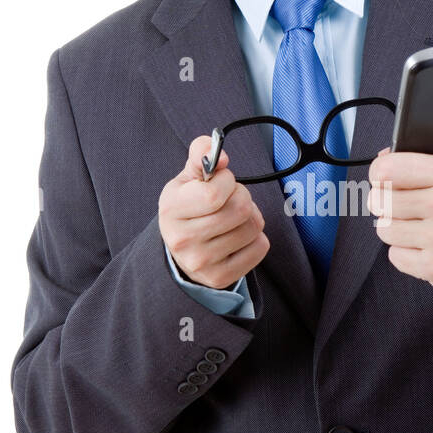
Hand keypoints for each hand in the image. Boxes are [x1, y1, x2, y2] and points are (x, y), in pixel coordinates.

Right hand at [159, 135, 269, 288]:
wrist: (181, 249)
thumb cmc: (189, 206)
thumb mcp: (188, 177)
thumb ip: (201, 155)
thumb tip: (220, 155)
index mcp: (171, 209)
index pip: (214, 193)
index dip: (227, 181)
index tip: (222, 182)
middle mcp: (182, 239)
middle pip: (240, 209)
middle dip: (242, 196)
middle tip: (231, 200)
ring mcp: (201, 262)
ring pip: (253, 227)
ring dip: (251, 216)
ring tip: (235, 218)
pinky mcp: (220, 277)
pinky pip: (260, 248)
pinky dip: (256, 238)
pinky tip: (239, 237)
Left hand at [367, 148, 432, 329]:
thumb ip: (427, 163)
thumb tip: (383, 161)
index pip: (388, 169)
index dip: (379, 174)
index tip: (383, 180)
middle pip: (379, 200)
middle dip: (386, 203)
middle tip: (404, 207)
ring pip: (384, 229)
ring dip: (397, 229)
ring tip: (421, 228)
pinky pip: (395, 256)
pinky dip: (407, 253)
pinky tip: (428, 248)